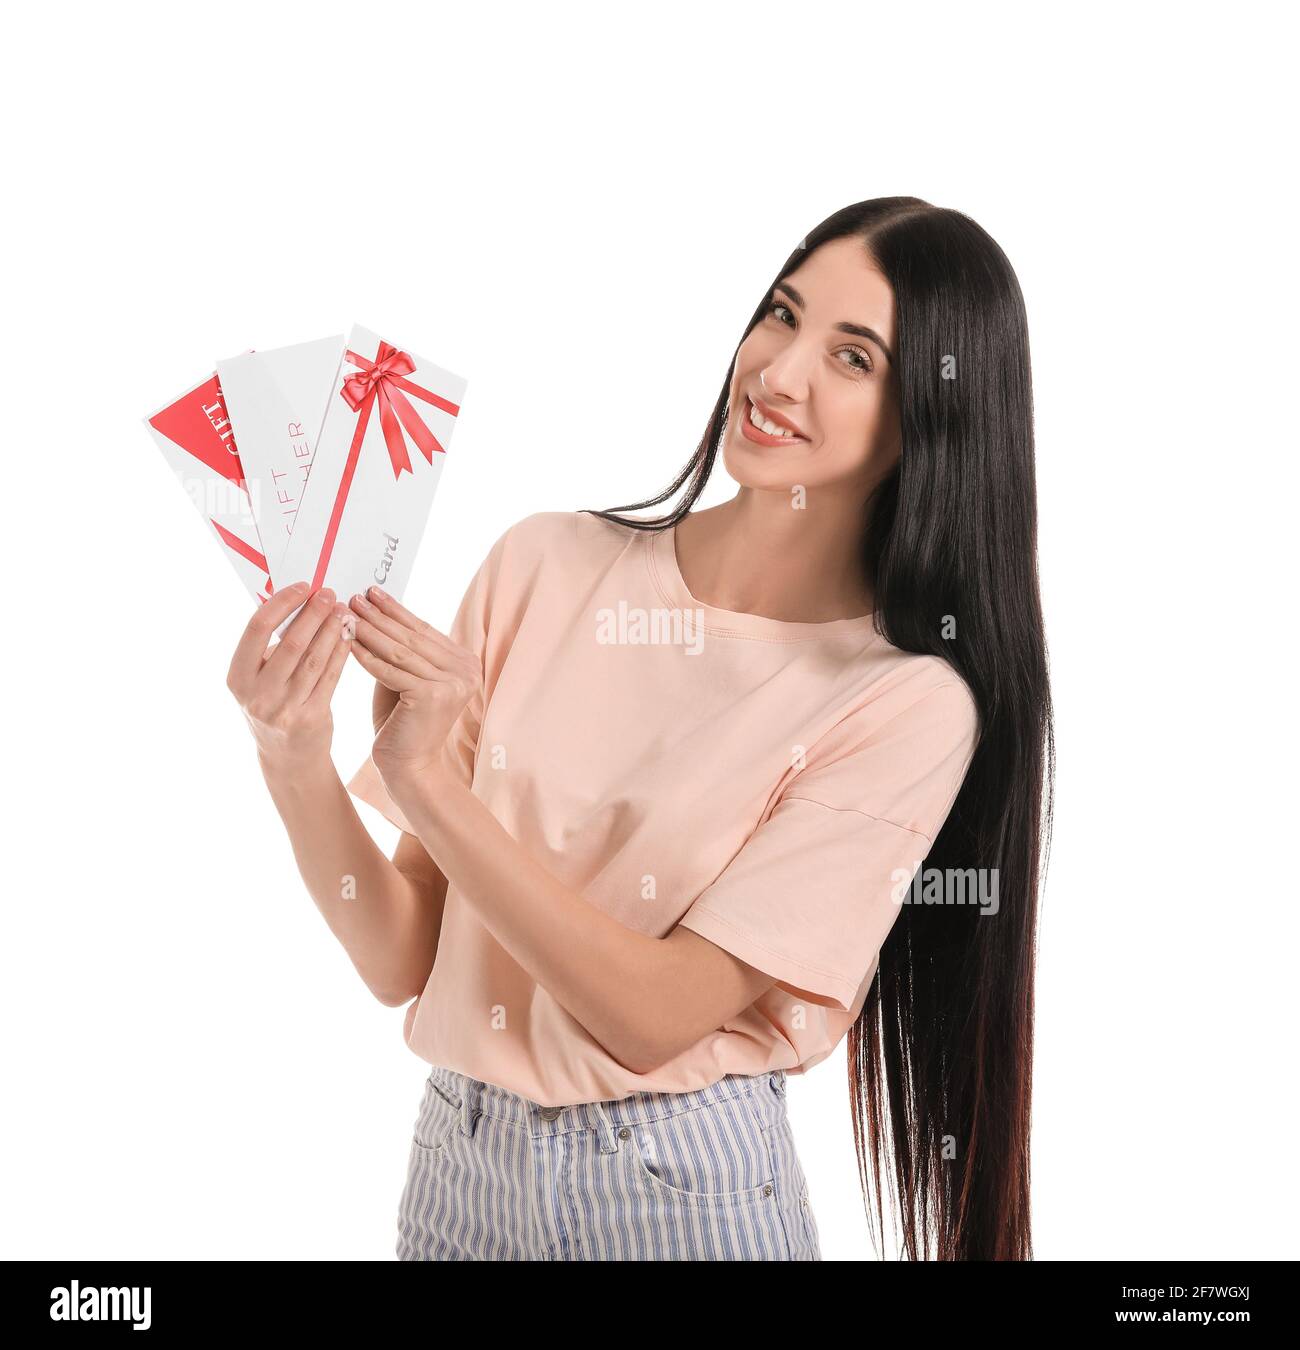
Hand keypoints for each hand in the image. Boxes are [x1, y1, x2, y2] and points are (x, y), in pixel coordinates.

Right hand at [226, 581, 352, 773]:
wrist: (287, 757)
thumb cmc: (273, 704)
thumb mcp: (259, 678)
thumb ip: (271, 646)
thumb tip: (299, 601)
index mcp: (237, 677)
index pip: (256, 629)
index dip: (281, 603)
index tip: (303, 587)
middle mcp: (257, 694)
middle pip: (291, 643)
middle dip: (313, 613)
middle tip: (330, 594)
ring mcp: (284, 708)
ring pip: (314, 659)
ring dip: (332, 630)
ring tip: (344, 610)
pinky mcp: (311, 717)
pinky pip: (331, 676)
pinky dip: (341, 652)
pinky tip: (349, 635)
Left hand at [347, 585, 481, 783]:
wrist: (409, 767)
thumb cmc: (403, 723)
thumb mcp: (406, 678)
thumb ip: (401, 651)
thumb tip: (375, 611)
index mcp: (465, 663)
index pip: (424, 630)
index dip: (396, 610)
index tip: (371, 593)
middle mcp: (466, 671)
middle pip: (412, 638)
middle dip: (380, 616)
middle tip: (354, 597)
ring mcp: (453, 684)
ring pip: (400, 651)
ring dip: (370, 630)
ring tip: (347, 614)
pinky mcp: (434, 695)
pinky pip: (391, 670)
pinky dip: (366, 655)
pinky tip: (347, 641)